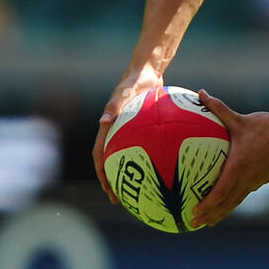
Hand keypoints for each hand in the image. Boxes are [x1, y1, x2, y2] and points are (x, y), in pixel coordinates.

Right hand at [93, 67, 162, 202]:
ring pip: (128, 157)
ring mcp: (129, 132)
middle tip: (121, 198)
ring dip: (132, 174)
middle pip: (112, 162)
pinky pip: (146, 148)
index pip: (100, 155)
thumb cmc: (136, 79)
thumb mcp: (126, 91)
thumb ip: (115, 106)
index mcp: (108, 127)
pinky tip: (168, 169)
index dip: (102, 173)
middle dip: (113, 181)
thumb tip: (103, 122)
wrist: (148, 70)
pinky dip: (153, 159)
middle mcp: (116, 132)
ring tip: (143, 190)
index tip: (108, 188)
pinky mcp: (142, 130)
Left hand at [191, 91, 268, 227]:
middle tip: (195, 223)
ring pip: (236, 201)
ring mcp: (257, 181)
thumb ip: (218, 108)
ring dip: (222, 213)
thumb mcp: (240, 119)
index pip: (221, 191)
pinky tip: (228, 203)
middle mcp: (248, 178)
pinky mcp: (263, 179)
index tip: (195, 212)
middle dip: (210, 215)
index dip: (207, 204)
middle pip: (227, 203)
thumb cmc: (267, 125)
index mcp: (239, 166)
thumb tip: (201, 92)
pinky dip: (233, 202)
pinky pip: (245, 193)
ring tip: (209, 222)